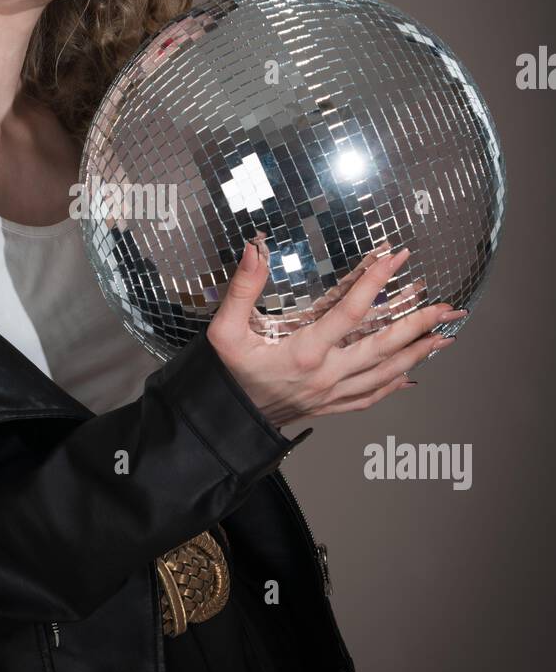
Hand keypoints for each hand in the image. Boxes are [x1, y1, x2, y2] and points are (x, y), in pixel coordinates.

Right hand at [206, 238, 466, 428]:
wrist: (228, 421)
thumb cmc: (229, 375)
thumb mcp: (225, 331)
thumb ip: (242, 289)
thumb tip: (254, 249)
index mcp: (304, 352)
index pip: (350, 312)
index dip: (375, 282)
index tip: (395, 258)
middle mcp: (326, 374)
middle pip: (383, 347)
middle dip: (419, 325)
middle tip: (446, 308)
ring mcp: (333, 393)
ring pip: (386, 373)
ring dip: (417, 353)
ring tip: (444, 336)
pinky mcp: (332, 406)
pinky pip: (372, 396)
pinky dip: (395, 384)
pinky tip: (412, 373)